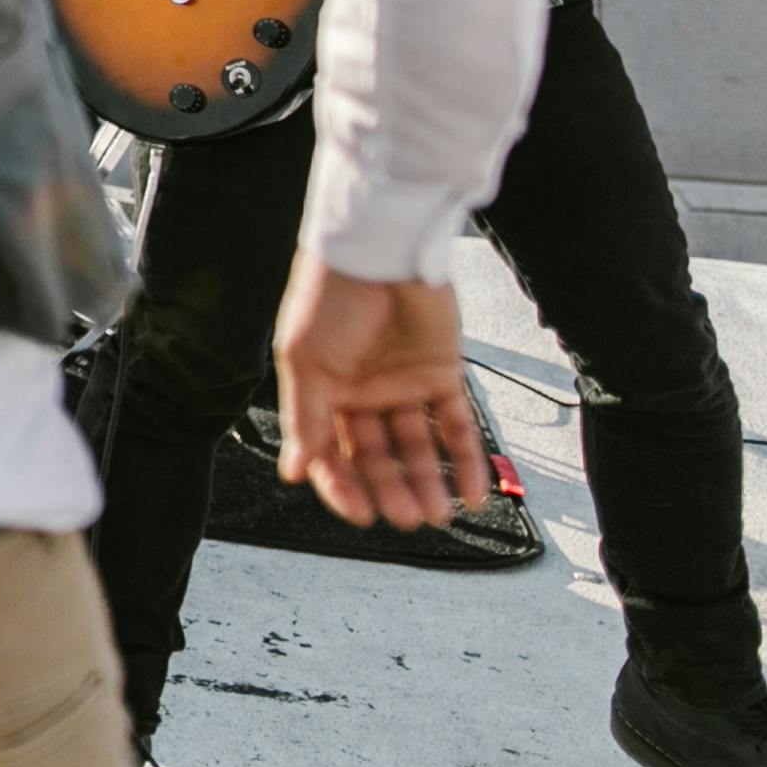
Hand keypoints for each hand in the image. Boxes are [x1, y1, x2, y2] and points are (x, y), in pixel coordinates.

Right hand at [269, 258, 486, 529]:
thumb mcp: (304, 360)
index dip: (343, 485)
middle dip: (390, 489)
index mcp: (322, 388)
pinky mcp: (443, 373)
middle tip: (405, 517)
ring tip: (437, 514)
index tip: (360, 513)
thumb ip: (303, 418)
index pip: (330, 451)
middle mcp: (363, 391)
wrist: (380, 249)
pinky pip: (458, 424)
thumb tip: (293, 470)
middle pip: (377, 454)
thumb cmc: (329, 294)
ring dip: (428, 482)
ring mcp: (404, 383)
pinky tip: (474, 490)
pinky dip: (468, 459)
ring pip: (418, 446)